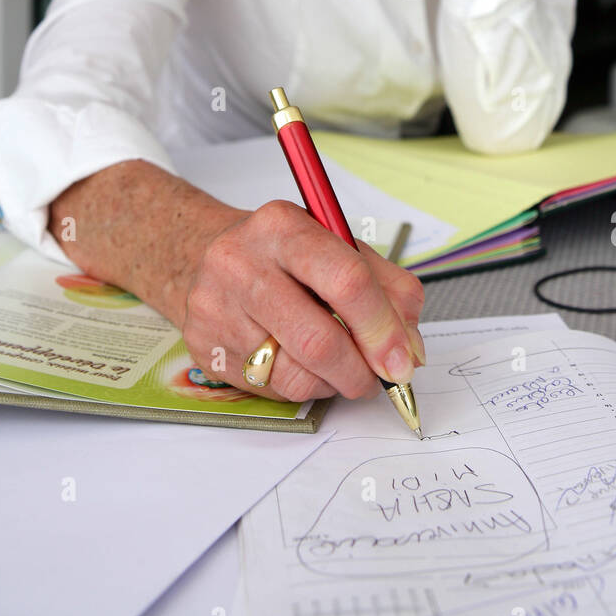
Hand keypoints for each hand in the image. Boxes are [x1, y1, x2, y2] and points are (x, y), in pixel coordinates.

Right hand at [179, 199, 425, 402]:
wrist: (204, 256)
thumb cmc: (284, 255)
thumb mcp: (339, 247)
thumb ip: (388, 288)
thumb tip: (410, 349)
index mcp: (283, 226)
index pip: (346, 279)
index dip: (382, 328)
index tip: (403, 360)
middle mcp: (241, 263)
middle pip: (318, 339)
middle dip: (362, 370)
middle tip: (381, 378)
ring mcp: (216, 309)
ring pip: (296, 375)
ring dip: (335, 383)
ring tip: (340, 365)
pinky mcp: (205, 349)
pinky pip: (272, 390)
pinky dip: (304, 387)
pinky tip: (303, 364)